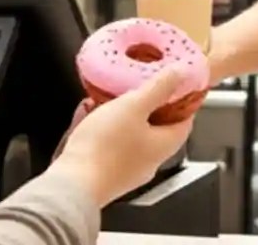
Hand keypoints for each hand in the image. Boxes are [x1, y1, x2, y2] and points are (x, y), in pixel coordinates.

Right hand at [46, 67, 193, 207]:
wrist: (72, 184)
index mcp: (163, 146)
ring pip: (131, 135)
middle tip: (140, 86)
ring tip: (109, 97)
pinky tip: (88, 116)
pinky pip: (110, 145)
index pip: (185, 122)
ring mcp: (126, 170)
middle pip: (157, 128)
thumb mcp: (134, 106)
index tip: (177, 85)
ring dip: (122, 115)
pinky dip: (103, 128)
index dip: (184, 102)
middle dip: (148, 105)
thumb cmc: (105, 147)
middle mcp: (148, 162)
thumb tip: (180, 73)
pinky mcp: (105, 173)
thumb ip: (158, 88)